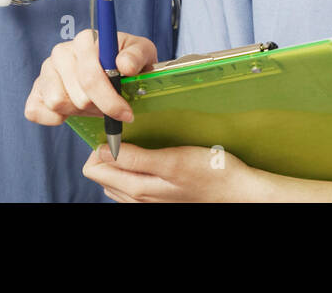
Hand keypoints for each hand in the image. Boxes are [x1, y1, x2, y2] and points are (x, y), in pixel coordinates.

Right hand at [24, 30, 157, 124]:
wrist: (114, 70)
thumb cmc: (127, 59)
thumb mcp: (143, 52)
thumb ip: (136, 56)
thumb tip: (124, 65)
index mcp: (86, 40)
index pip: (91, 76)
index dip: (109, 99)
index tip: (125, 113)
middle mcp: (62, 52)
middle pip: (78, 96)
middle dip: (99, 108)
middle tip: (112, 108)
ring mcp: (46, 70)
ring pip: (57, 103)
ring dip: (80, 111)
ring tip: (94, 104)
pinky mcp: (36, 89)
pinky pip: (35, 111)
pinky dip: (54, 118)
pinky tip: (71, 112)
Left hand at [84, 143, 263, 202]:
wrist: (237, 192)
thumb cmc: (212, 173)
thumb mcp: (174, 160)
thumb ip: (137, 158)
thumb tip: (104, 149)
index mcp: (136, 188)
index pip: (94, 168)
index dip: (100, 145)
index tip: (117, 129)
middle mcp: (136, 199)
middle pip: (102, 175)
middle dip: (107, 152)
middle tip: (128, 133)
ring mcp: (147, 202)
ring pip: (115, 181)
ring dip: (119, 161)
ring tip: (138, 143)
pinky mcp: (158, 200)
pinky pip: (131, 186)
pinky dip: (132, 170)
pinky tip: (150, 158)